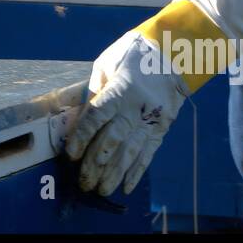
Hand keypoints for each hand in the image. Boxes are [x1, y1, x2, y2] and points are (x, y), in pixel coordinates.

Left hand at [64, 27, 187, 195]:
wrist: (171, 52)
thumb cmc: (131, 56)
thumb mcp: (106, 64)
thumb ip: (93, 91)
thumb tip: (79, 117)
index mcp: (119, 89)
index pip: (97, 117)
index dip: (82, 138)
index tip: (70, 155)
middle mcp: (136, 107)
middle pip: (112, 140)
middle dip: (96, 164)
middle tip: (83, 182)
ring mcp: (152, 119)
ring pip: (131, 152)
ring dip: (114, 174)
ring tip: (101, 190)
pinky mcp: (163, 127)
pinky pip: (149, 153)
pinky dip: (137, 172)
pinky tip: (126, 186)